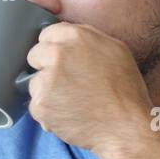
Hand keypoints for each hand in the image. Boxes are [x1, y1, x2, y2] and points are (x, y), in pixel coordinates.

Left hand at [23, 22, 153, 154]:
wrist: (125, 126)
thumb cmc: (125, 90)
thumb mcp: (115, 50)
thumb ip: (87, 37)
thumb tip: (67, 32)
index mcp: (76, 37)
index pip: (46, 34)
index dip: (54, 48)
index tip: (63, 61)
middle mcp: (58, 55)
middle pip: (34, 55)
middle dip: (46, 68)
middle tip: (67, 83)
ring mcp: (47, 80)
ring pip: (34, 82)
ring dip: (46, 92)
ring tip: (72, 101)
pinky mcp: (41, 104)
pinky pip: (35, 105)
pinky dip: (47, 112)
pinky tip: (68, 114)